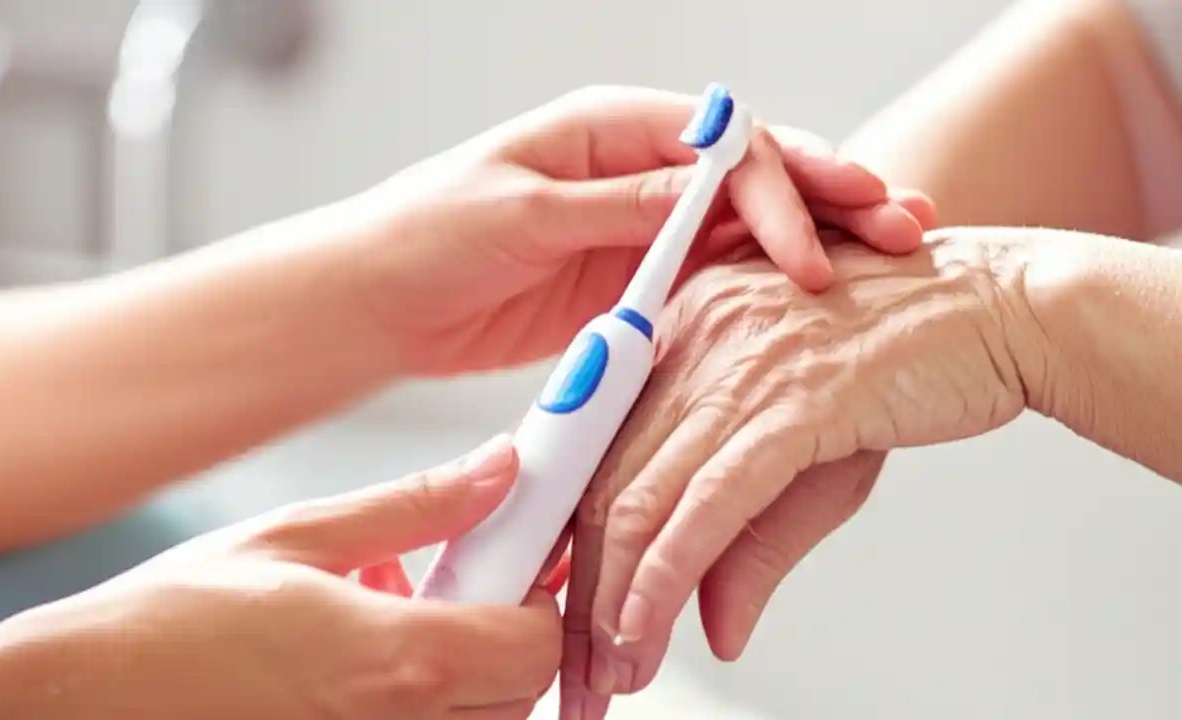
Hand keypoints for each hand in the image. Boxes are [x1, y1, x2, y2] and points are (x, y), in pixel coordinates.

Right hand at [0, 436, 560, 719]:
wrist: (78, 702)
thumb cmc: (167, 623)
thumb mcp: (298, 536)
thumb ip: (414, 505)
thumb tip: (498, 468)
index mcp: (397, 661)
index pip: (536, 639)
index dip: (539, 593)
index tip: (516, 557)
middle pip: (521, 688)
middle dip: (502, 631)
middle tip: (445, 586)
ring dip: (463, 671)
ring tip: (389, 624)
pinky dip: (421, 702)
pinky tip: (359, 669)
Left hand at [340, 85, 934, 374]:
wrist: (378, 298)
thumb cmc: (425, 235)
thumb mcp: (520, 212)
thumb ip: (614, 203)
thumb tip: (702, 186)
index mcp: (607, 130)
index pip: (720, 144)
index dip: (779, 183)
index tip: (816, 242)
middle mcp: (636, 170)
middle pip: (752, 177)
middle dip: (827, 199)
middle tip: (901, 227)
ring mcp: (640, 228)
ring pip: (745, 229)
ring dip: (813, 245)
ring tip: (890, 267)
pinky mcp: (633, 283)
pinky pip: (712, 280)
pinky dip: (766, 291)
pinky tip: (819, 308)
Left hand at [561, 229, 1050, 717]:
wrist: (1003, 303)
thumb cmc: (907, 364)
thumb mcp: (809, 460)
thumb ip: (750, 542)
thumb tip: (716, 632)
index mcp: (680, 332)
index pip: (597, 452)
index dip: (568, 541)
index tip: (558, 612)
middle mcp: (693, 340)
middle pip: (602, 484)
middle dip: (581, 593)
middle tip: (574, 673)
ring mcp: (740, 366)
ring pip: (640, 498)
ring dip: (614, 603)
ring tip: (609, 675)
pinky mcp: (796, 399)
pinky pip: (708, 500)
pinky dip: (665, 574)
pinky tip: (644, 627)